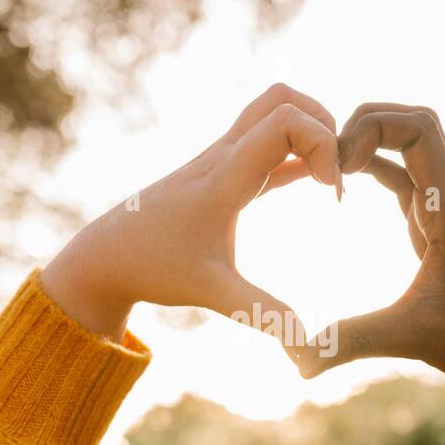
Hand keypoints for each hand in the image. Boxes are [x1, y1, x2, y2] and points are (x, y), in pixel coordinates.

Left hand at [41, 83, 339, 343]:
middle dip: (324, 125)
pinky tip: (315, 182)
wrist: (106, 256)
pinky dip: (298, 151)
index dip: (323, 143)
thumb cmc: (155, 270)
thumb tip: (306, 345)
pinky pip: (267, 143)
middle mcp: (222, 156)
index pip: (285, 121)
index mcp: (224, 177)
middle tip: (338, 173)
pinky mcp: (222, 172)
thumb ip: (262, 313)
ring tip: (329, 180)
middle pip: (282, 99)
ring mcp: (221, 159)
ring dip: (311, 133)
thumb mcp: (212, 293)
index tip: (332, 191)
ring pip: (273, 112)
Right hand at [298, 102, 444, 444]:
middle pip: (412, 123)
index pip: (419, 128)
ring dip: (368, 146)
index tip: (340, 167)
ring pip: (407, 150)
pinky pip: (402, 181)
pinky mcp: (435, 230)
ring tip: (326, 172)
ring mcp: (442, 213)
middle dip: (365, 124)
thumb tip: (296, 363)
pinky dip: (373, 173)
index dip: (374, 127)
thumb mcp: (414, 339)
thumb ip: (351, 343)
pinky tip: (343, 194)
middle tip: (325, 160)